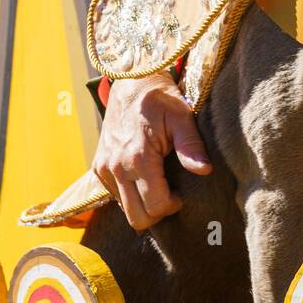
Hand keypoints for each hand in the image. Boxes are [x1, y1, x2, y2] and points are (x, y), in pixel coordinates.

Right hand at [91, 71, 210, 230]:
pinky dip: (131, 195)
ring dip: (143, 204)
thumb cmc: (161, 100)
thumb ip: (191, 146)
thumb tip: (204, 170)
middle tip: (172, 195)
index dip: (172, 206)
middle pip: (137, 217)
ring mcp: (104, 169)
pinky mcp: (98, 168)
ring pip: (125, 209)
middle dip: (158, 212)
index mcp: (138, 158)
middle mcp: (116, 168)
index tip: (181, 194)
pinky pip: (115, 196)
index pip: (155, 206)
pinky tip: (145, 178)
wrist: (132, 84)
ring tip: (159, 184)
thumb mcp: (181, 117)